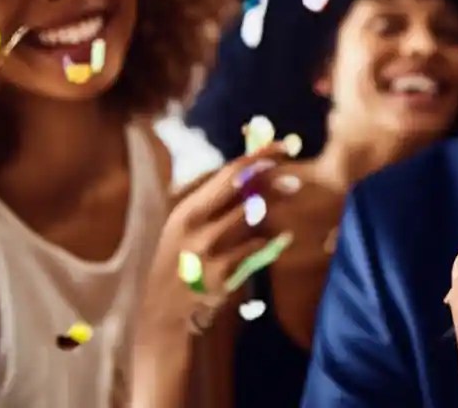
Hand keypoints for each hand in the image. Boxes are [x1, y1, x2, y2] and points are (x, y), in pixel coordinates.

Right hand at [136, 145, 288, 336]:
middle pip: (238, 189)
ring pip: (250, 217)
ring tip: (291, 198)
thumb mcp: (188, 227)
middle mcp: (193, 224)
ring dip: (275, 206)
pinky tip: (284, 236)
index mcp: (187, 208)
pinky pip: (255, 250)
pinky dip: (272, 241)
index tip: (281, 148)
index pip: (227, 172)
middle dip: (269, 178)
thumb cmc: (182, 260)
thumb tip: (252, 172)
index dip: (258, 157)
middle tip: (295, 176)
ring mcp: (205, 248)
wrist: (163, 309)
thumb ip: (216, 202)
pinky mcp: (219, 272)